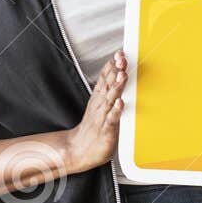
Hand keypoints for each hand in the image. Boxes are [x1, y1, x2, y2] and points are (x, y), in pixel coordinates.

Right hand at [63, 51, 125, 171]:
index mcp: (99, 98)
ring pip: (110, 98)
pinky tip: (120, 103)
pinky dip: (116, 111)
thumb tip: (119, 73)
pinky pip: (111, 119)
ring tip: (122, 75)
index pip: (105, 77)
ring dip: (117, 86)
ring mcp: (102, 116)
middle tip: (122, 58)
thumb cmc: (93, 128)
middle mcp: (100, 104)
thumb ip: (108, 90)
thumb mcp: (100, 105)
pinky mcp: (106, 130)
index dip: (112, 64)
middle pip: (108, 84)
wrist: (78, 149)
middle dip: (116, 70)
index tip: (119, 53)